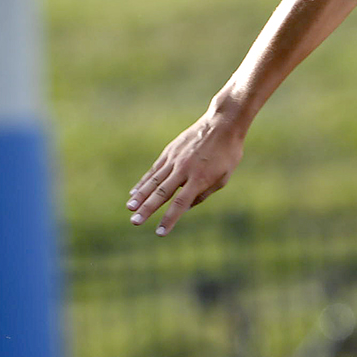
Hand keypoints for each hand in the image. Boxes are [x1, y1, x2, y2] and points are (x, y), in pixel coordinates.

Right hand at [127, 108, 247, 235]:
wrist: (222, 124)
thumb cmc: (227, 153)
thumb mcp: (223, 177)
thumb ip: (204, 193)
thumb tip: (186, 206)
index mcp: (199, 179)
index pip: (181, 204)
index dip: (169, 219)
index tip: (159, 233)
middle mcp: (184, 170)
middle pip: (162, 193)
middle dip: (147, 209)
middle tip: (134, 221)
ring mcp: (174, 160)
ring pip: (154, 181)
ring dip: (140, 196)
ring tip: (130, 208)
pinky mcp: (169, 152)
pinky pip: (154, 170)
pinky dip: (144, 182)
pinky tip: (134, 192)